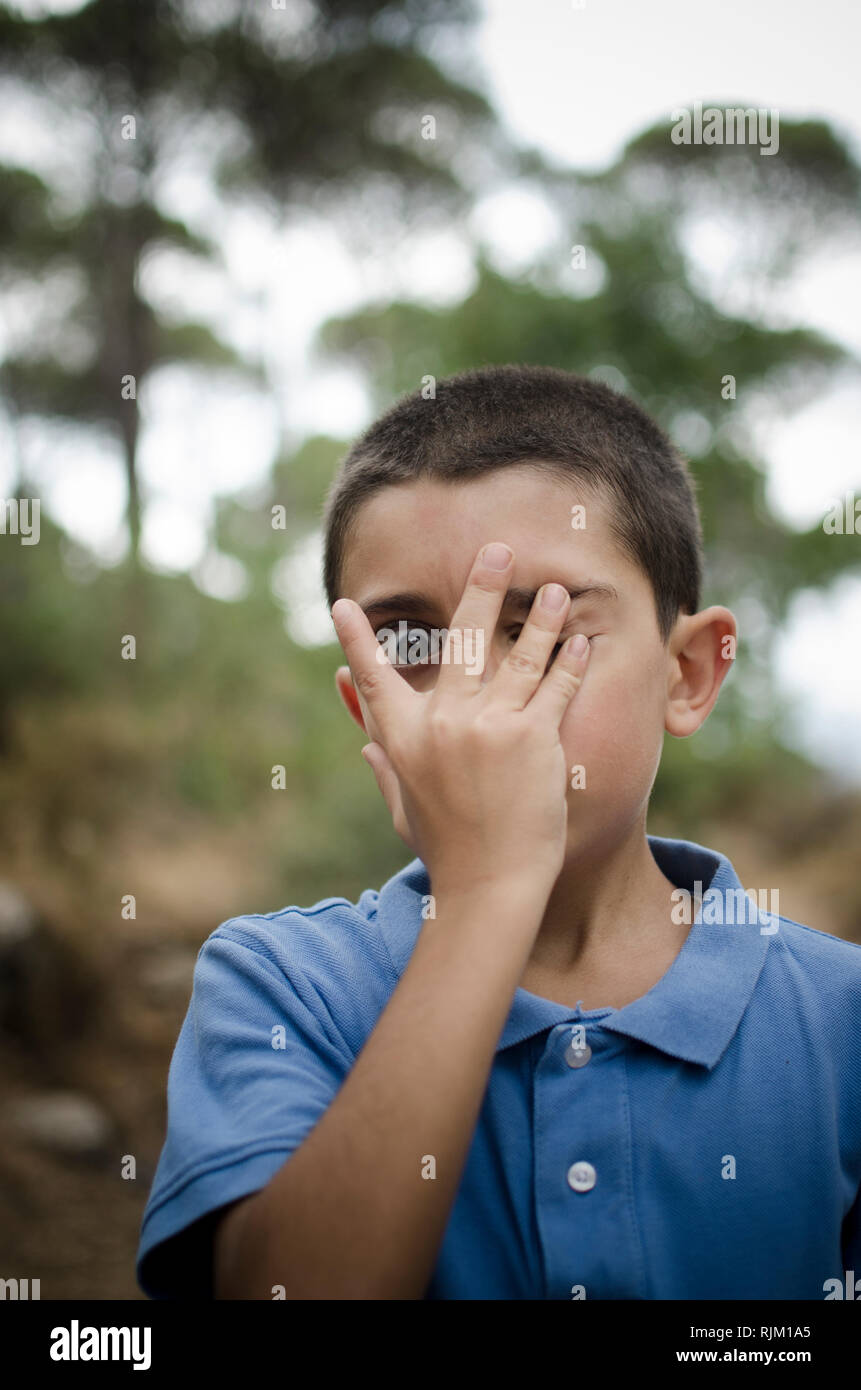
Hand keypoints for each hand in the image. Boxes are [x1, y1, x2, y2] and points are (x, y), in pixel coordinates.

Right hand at [331, 542, 590, 897]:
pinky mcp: (532, 738)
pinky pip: (555, 686)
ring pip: (519, 654)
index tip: (343, 605)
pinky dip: (571, 660)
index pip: (374, 677)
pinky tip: (582, 640)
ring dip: (542, 617)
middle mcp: (442, 722)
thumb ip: (384, 765)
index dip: (356, 640)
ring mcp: (488, 726)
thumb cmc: (447, 851)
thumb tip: (363, 741)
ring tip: (556, 590)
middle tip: (497, 551)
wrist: (490, 888)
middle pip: (464, 640)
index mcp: (402, 737)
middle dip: (482, 588)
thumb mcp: (403, 806)